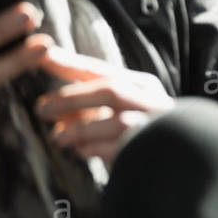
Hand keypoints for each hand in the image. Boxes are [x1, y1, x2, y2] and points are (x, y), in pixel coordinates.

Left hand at [36, 46, 173, 162]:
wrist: (176, 161)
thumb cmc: (137, 131)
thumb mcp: (116, 108)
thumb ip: (89, 100)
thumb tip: (47, 102)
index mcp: (142, 85)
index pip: (101, 70)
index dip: (70, 63)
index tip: (42, 56)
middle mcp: (153, 102)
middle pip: (111, 91)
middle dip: (72, 98)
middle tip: (42, 108)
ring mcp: (157, 127)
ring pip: (117, 121)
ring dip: (80, 129)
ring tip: (57, 137)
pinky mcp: (152, 152)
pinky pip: (119, 149)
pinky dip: (94, 149)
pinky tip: (80, 151)